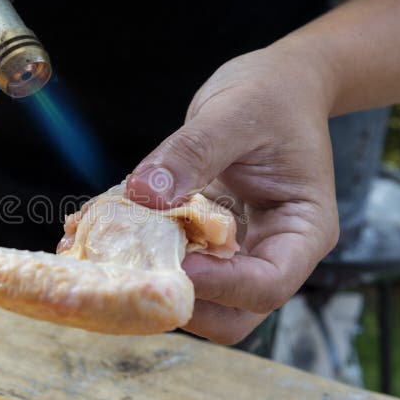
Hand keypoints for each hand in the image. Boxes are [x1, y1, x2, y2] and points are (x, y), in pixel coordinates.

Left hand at [126, 44, 339, 344]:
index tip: (177, 264)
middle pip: (234, 315)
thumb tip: (144, 193)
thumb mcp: (235, 114)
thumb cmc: (272, 95)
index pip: (270, 284)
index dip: (222, 286)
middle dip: (184, 303)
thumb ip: (192, 152)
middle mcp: (272, 251)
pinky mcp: (204, 242)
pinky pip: (173, 264)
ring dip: (153, 285)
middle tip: (135, 274)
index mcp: (303, 229)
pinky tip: (96, 234)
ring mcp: (237, 252)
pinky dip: (138, 258)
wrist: (275, 84)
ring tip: (106, 255)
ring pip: (198, 300)